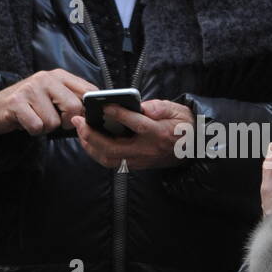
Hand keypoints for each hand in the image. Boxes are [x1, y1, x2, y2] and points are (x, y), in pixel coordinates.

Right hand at [0, 69, 99, 136]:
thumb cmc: (31, 105)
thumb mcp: (54, 96)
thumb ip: (74, 99)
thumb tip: (93, 114)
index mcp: (59, 75)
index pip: (88, 90)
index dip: (88, 109)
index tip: (80, 117)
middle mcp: (46, 78)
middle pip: (73, 107)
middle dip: (66, 122)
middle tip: (54, 120)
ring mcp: (31, 89)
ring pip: (53, 121)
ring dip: (46, 127)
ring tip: (36, 118)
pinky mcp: (17, 102)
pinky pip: (37, 127)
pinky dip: (33, 131)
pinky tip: (27, 122)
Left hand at [73, 98, 194, 169]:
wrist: (193, 148)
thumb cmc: (183, 125)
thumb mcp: (177, 110)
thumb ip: (160, 107)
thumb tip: (142, 106)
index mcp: (159, 133)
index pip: (136, 124)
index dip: (119, 114)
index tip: (105, 106)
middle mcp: (147, 150)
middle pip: (113, 147)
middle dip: (91, 135)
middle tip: (78, 121)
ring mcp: (140, 160)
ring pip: (109, 158)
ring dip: (90, 146)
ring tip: (80, 131)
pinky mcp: (136, 166)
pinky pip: (112, 163)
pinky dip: (97, 153)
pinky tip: (89, 142)